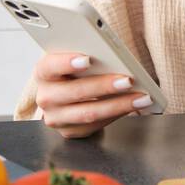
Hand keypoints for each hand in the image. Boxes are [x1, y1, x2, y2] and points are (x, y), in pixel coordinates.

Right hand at [29, 50, 150, 139]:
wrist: (64, 90)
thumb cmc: (74, 69)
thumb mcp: (74, 55)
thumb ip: (86, 53)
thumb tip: (111, 56)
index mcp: (43, 72)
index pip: (50, 66)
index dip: (67, 62)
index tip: (88, 59)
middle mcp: (46, 97)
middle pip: (75, 92)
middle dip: (104, 86)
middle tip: (128, 80)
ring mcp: (56, 117)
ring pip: (89, 113)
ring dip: (119, 105)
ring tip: (141, 97)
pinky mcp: (69, 131)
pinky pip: (96, 125)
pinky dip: (117, 114)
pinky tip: (134, 105)